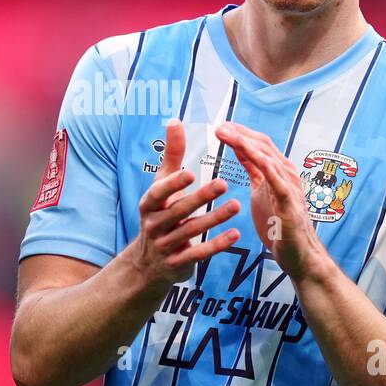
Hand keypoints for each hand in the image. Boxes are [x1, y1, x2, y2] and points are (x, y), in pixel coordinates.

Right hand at [128, 118, 240, 289]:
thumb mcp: (161, 186)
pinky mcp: (178, 263)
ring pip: (191, 231)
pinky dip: (217, 244)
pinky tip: (236, 234)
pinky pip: (199, 253)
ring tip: (237, 206)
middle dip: (200, 198)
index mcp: (149, 204)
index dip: (173, 184)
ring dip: (214, 219)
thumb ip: (171, 156)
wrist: (148, 264)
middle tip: (223, 183)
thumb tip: (175, 120)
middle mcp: (154, 225)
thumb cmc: (159, 214)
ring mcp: (165, 246)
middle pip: (178, 211)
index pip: (158, 192)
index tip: (190, 172)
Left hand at [214, 121, 325, 279]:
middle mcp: (286, 174)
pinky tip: (254, 157)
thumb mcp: (261, 190)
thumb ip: (254, 169)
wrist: (297, 253)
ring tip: (228, 136)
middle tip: (219, 127)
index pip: (259, 144)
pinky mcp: (290, 204)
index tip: (220, 126)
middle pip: (263, 146)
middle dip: (240, 134)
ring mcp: (290, 187)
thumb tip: (240, 148)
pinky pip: (278, 182)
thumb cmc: (278, 222)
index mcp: (278, 170)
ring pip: (269, 159)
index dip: (240, 133)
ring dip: (247, 145)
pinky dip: (267, 167)